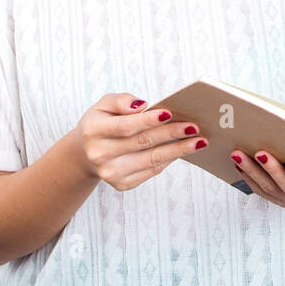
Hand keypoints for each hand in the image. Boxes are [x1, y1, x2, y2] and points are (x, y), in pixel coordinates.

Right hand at [71, 93, 205, 191]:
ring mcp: (111, 173)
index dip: (149, 120)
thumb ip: (121, 100)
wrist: (85, 153)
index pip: (126, 126)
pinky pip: (152, 170)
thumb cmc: (100, 122)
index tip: (170, 113)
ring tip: (199, 141)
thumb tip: (142, 106)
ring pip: (151, 160)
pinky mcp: (122, 184)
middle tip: (194, 127)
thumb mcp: (104, 104)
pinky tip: (183, 150)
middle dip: (171, 134)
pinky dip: (170, 159)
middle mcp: (100, 154)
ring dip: (178, 150)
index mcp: (94, 131)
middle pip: (143, 143)